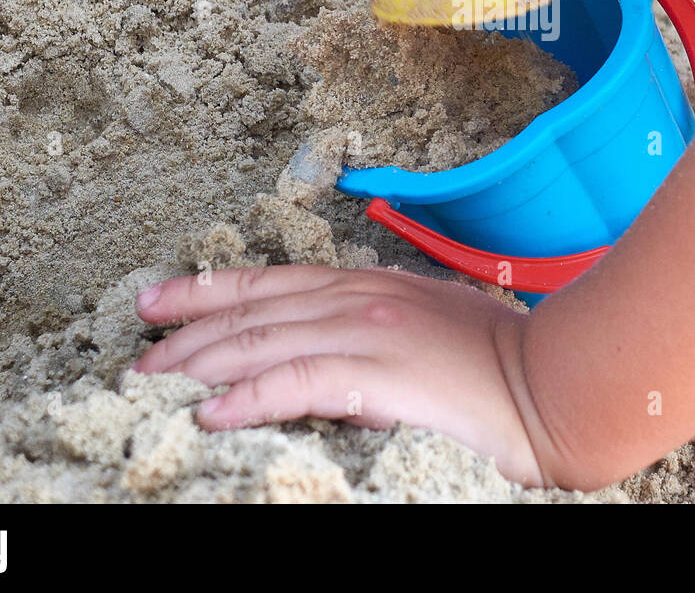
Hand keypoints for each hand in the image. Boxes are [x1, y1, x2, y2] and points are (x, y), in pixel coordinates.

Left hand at [133, 265, 549, 485]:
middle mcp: (361, 298)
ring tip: (152, 384)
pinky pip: (295, 382)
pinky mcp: (378, 374)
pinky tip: (210, 414)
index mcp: (371, 285)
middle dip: (187, 330)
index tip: (159, 297)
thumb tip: (331, 348)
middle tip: (138, 353)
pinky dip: (247, 397)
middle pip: (253, 308)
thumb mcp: (428, 327)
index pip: (271, 281)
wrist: (556, 382)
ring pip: (261, 340)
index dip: (209, 289)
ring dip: (198, 364)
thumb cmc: (499, 361)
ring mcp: (368, 331)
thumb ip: (377, 328)